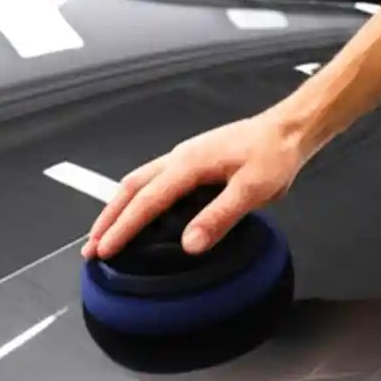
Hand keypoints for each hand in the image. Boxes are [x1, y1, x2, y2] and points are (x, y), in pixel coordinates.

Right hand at [83, 110, 311, 258]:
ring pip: (138, 182)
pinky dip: (136, 198)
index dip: (123, 228)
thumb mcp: (252, 190)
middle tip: (91, 247)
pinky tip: (139, 212)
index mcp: (189, 164)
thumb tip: (190, 244)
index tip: (105, 250)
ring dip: (118, 208)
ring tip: (105, 234)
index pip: (146, 201)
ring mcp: (184, 156)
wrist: (289, 130)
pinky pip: (153, 179)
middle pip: (130, 188)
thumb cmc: (275, 154)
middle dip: (107, 219)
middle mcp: (180, 157)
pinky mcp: (193, 160)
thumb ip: (220, 217)